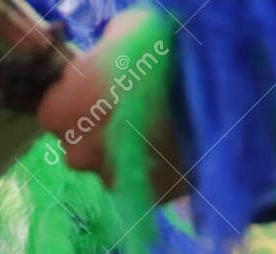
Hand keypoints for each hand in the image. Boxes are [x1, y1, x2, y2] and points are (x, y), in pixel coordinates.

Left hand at [38, 10, 186, 199]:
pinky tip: (176, 146)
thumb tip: (106, 62)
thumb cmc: (166, 53)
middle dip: (100, 131)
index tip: (101, 91)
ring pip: (112, 167)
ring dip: (128, 152)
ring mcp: (113, 181)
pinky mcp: (146, 199)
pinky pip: (143, 183)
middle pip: (80, 146)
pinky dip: (154, 169)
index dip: (77, 101)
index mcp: (61, 111)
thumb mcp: (127, 32)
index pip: (53, 113)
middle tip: (134, 110)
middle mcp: (78, 154)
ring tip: (160, 129)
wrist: (221, 93)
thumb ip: (102, 56)